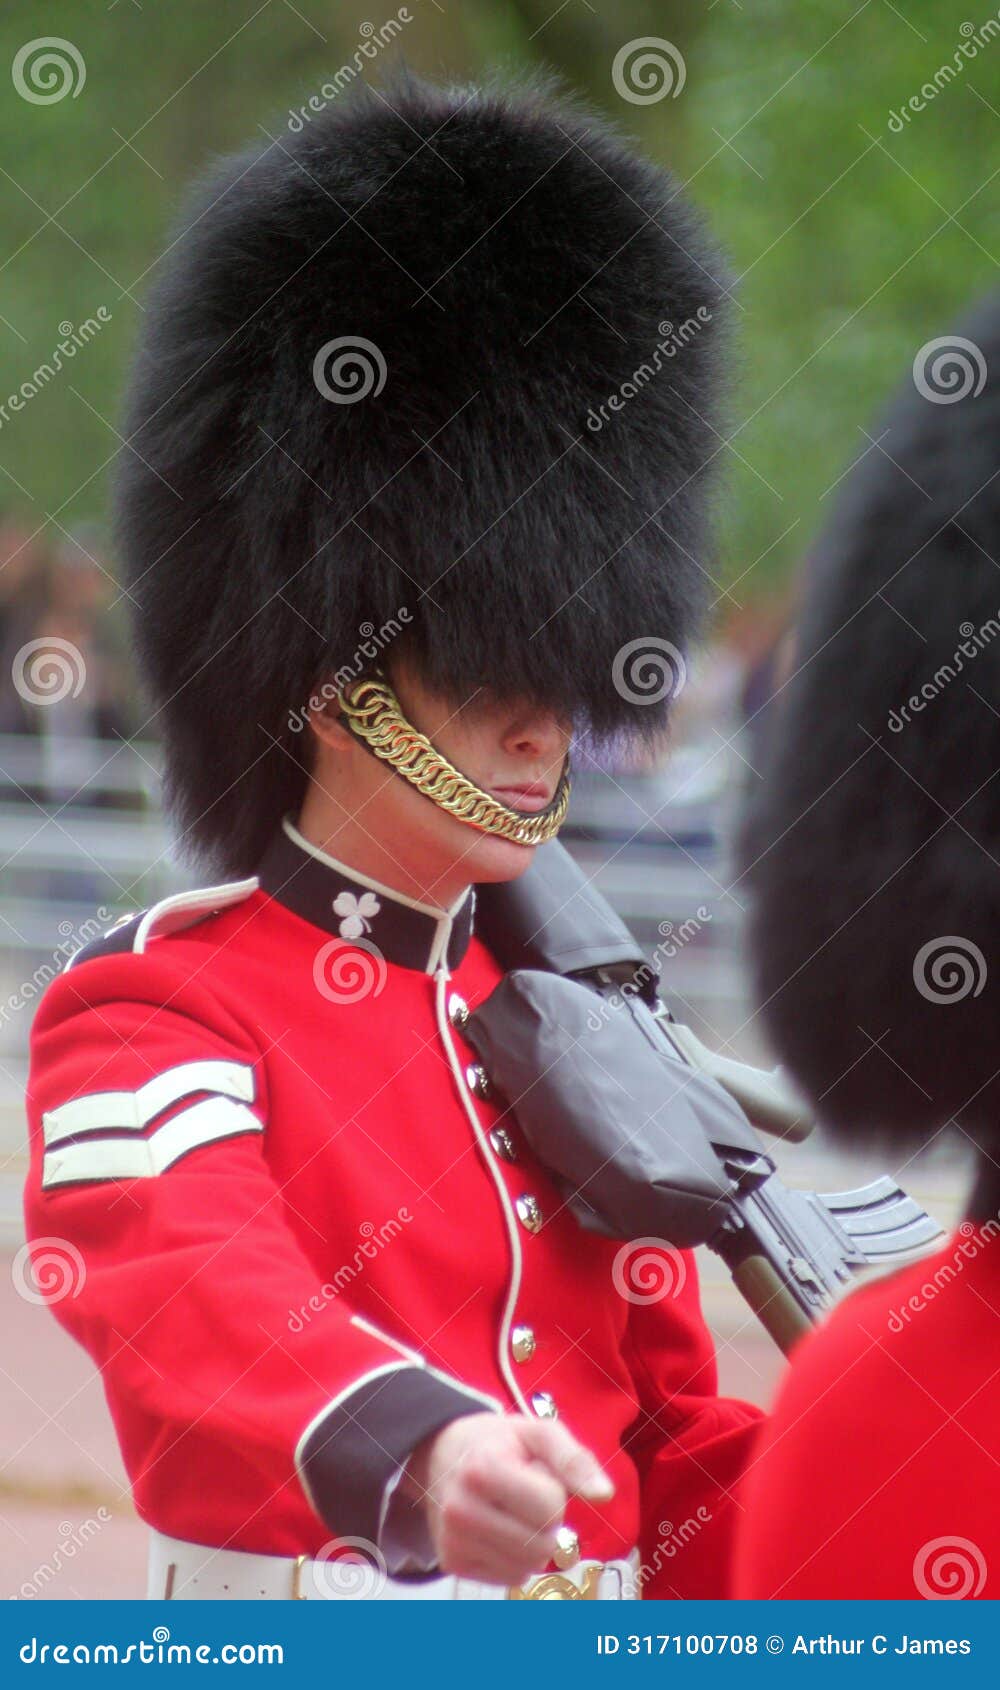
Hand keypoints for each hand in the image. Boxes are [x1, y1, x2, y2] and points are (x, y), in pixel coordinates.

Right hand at [400, 1411, 613, 1585]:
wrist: (443, 1454)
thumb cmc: (500, 1443)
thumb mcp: (540, 1433)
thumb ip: (575, 1460)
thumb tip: (605, 1495)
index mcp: (482, 1469)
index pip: (551, 1509)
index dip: (554, 1492)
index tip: (532, 1474)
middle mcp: (460, 1509)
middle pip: (542, 1545)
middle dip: (547, 1522)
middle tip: (523, 1495)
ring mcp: (452, 1540)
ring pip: (528, 1567)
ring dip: (533, 1542)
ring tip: (511, 1510)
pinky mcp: (451, 1562)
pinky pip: (511, 1577)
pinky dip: (515, 1557)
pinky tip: (499, 1528)